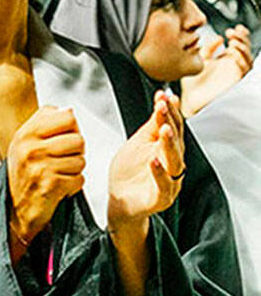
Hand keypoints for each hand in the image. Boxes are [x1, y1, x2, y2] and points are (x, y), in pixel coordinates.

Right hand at [5, 106, 85, 248]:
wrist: (13, 210)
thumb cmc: (23, 175)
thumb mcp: (25, 143)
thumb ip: (44, 123)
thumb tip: (68, 110)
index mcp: (25, 134)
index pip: (67, 116)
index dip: (71, 128)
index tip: (61, 139)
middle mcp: (30, 148)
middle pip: (78, 139)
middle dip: (75, 153)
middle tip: (60, 162)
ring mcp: (40, 166)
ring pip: (81, 161)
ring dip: (74, 171)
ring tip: (57, 175)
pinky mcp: (50, 184)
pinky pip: (79, 179)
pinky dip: (72, 187)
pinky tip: (57, 188)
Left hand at [107, 89, 184, 229]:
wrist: (118, 200)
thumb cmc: (129, 172)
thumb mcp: (138, 144)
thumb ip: (151, 126)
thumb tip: (162, 100)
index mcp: (166, 149)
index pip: (173, 127)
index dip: (170, 110)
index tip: (163, 94)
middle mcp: (172, 164)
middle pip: (176, 141)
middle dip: (171, 122)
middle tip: (163, 106)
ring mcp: (169, 181)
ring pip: (175, 162)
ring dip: (169, 145)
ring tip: (164, 130)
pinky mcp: (161, 198)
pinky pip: (164, 185)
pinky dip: (159, 173)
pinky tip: (153, 161)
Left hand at [182, 26, 252, 115]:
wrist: (188, 100)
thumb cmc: (192, 83)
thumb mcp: (199, 59)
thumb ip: (209, 48)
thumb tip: (220, 38)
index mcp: (224, 59)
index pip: (237, 44)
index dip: (240, 35)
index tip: (233, 28)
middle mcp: (232, 66)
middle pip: (245, 49)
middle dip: (242, 38)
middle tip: (231, 32)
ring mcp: (234, 74)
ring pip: (248, 58)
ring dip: (243, 48)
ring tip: (232, 42)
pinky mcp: (235, 82)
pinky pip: (244, 71)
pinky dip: (241, 61)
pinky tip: (234, 54)